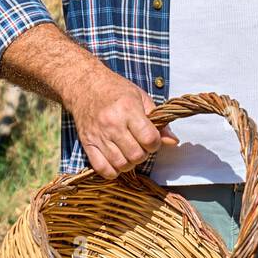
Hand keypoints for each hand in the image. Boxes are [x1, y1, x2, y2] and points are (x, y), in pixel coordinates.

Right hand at [64, 66, 178, 178]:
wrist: (85, 86)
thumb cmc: (115, 89)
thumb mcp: (141, 97)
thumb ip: (158, 120)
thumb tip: (172, 141)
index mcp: (128, 109)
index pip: (149, 139)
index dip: (155, 143)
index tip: (152, 138)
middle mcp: (112, 124)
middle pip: (136, 155)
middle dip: (144, 154)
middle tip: (140, 144)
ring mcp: (98, 135)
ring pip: (121, 165)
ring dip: (130, 162)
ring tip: (129, 151)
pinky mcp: (87, 144)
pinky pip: (102, 169)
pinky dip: (113, 171)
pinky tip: (117, 160)